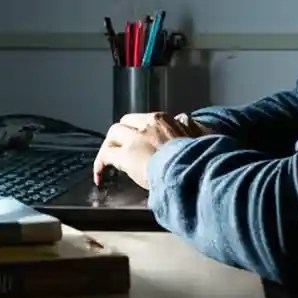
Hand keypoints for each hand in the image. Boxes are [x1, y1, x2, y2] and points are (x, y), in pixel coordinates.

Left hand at [93, 112, 210, 188]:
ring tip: (107, 165)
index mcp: (164, 120)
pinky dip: (100, 165)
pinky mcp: (126, 155)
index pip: (144, 120)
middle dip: (120, 135)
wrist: (193, 169)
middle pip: (125, 123)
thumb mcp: (197, 137)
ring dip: (109, 147)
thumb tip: (186, 120)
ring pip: (113, 134)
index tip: (140, 143)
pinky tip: (100, 177)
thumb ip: (189, 128)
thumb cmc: (198, 157)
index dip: (138, 131)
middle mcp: (147, 124)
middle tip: (119, 151)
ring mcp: (135, 138)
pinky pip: (105, 155)